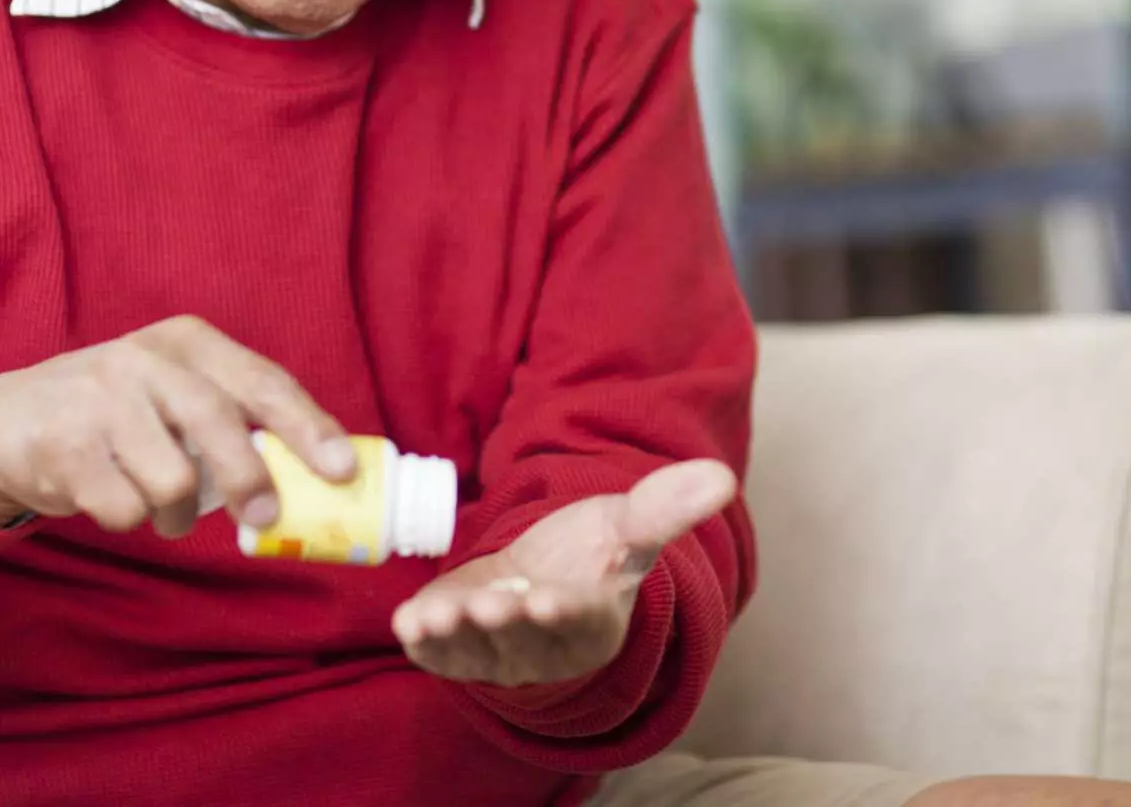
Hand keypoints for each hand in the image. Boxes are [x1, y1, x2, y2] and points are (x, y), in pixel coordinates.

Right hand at [0, 315, 355, 534]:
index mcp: (185, 342)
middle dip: (251, 480)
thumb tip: (311, 477)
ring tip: (156, 506)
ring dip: (173, 514)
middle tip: (264, 519)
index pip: (263, 382)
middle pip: (219, 424)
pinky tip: (105, 497)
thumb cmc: (110, 415)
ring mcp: (98, 399)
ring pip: (172, 481)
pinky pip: (124, 507)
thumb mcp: (169, 395)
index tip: (342, 471)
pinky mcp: (61, 445)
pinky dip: (127, 518)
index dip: (308, 428)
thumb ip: (229, 420)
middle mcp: (143, 359)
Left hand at [391, 459, 737, 687]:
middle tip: (488, 605)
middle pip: (524, 640)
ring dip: (455, 635)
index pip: (581, 620)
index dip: (565, 612)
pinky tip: (408, 620)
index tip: (549, 600)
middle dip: (505, 625)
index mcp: (596, 620)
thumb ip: (667, 506)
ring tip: (436, 614)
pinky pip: (441, 654)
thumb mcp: (629, 524)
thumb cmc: (593, 553)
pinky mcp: (460, 647)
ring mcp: (500, 652)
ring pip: (477, 650)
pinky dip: (423, 642)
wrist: (546, 573)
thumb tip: (723, 475)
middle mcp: (547, 647)